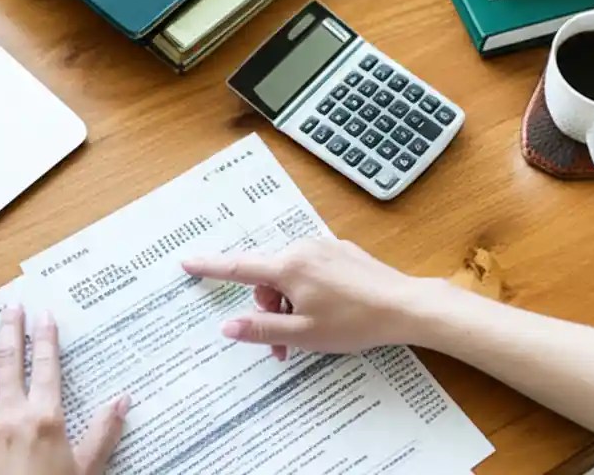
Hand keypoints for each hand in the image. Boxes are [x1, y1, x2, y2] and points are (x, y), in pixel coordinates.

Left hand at [0, 306, 130, 474]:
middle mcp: (10, 419)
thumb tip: (123, 400)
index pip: (45, 368)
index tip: (44, 315)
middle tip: (11, 307)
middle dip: (9, 331)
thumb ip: (103, 434)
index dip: (45, 339)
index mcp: (44, 420)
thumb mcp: (87, 470)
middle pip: (8, 364)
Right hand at [182, 237, 439, 356]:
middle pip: (266, 279)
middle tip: (283, 345)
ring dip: (289, 303)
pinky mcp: (341, 252)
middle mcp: (301, 249)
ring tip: (309, 333)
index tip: (187, 262)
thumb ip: (262, 329)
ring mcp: (323, 247)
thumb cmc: (355, 321)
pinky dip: (308, 291)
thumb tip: (228, 327)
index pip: (238, 267)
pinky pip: (311, 270)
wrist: (405, 306)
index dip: (210, 267)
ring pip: (289, 276)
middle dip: (268, 310)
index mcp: (287, 267)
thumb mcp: (304, 334)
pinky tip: (329, 311)